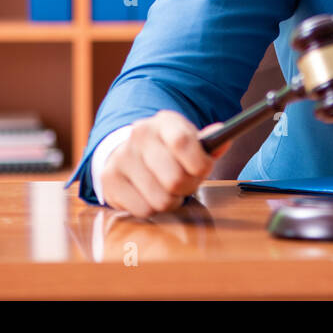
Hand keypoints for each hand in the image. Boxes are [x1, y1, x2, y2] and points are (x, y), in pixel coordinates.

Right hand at [98, 110, 232, 217]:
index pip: (182, 142)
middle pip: (175, 179)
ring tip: (168, 189)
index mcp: (164, 122)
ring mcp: (122, 158)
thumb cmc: (166, 149)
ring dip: (171, 200)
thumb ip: (208, 144)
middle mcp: (139, 136)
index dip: (199, 163)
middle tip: (186, 183)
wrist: (126, 150)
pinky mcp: (110, 181)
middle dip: (187, 187)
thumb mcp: (188, 140)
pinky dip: (152, 208)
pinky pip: (143, 210)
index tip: (203, 169)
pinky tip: (150, 194)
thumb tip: (223, 137)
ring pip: (161, 199)